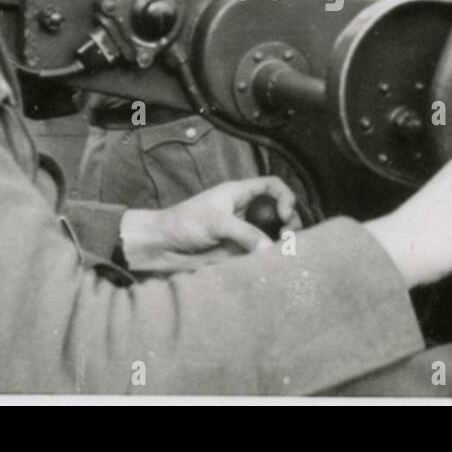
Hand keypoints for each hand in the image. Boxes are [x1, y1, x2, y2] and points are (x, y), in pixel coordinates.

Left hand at [119, 177, 301, 272]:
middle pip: (279, 213)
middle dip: (290, 223)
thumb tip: (271, 249)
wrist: (160, 248)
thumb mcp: (215, 222)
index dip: (285, 197)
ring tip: (284, 253)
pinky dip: (270, 260)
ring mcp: (243, 234)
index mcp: (240, 194)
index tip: (284, 214)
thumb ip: (244, 233)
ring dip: (282, 244)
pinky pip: (260, 256)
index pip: (272, 187)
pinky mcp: (238, 254)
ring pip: (273, 236)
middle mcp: (245, 213)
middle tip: (288, 237)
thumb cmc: (183, 224)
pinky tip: (272, 265)